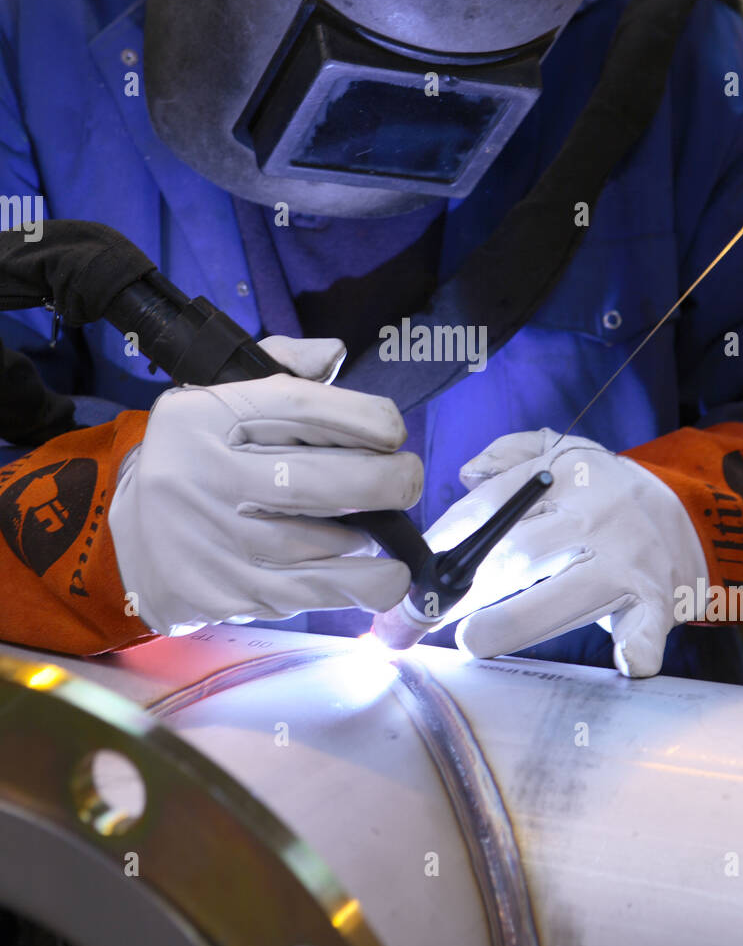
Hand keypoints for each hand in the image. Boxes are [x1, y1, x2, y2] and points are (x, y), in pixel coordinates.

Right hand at [107, 336, 422, 633]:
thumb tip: (334, 353)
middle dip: (383, 482)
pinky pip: (307, 591)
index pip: (296, 406)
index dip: (360, 417)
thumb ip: (280, 369)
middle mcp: (203, 477)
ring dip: (367, 537)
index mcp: (203, 417)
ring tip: (379, 529)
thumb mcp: (218, 400)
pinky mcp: (223, 592)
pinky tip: (383, 577)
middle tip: (409, 479)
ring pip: (318, 543)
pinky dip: (357, 585)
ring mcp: (212, 541)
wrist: (129, 540)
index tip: (394, 430)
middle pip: (314, 481)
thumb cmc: (198, 461)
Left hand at [407, 428, 707, 676]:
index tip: (419, 566)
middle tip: (428, 615)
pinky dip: (639, 645)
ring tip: (473, 641)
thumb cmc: (607, 493)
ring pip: (565, 595)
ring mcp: (626, 561)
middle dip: (468, 588)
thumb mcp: (566, 452)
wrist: (691, 516)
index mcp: (565, 477)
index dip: (450, 536)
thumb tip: (466, 472)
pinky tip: (626, 662)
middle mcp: (594, 517)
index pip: (494, 505)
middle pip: (520, 554)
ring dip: (516, 622)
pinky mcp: (657, 600)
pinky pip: (646, 624)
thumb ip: (511, 454)